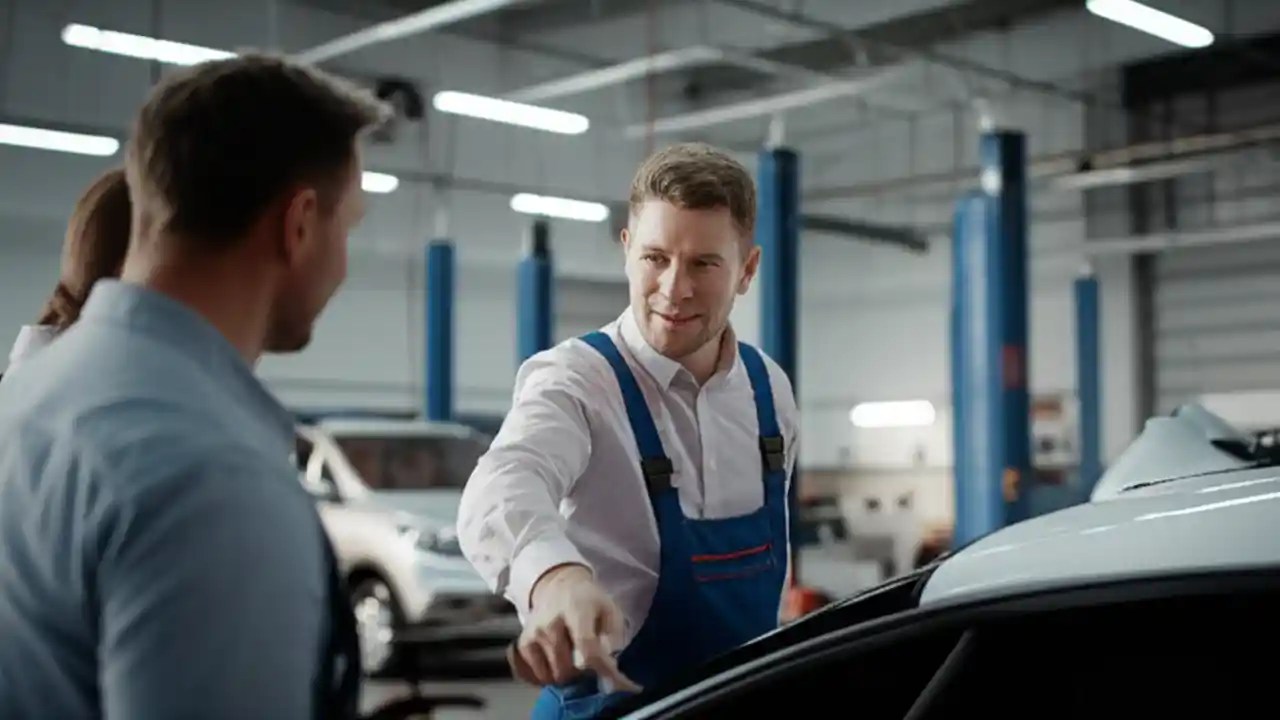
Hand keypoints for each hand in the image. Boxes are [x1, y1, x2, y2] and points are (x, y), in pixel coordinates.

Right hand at [508, 564, 641, 692]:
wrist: (558, 586)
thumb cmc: (588, 601)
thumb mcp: (610, 610)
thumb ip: (614, 636)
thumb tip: (609, 663)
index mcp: (575, 610)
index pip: (587, 647)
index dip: (601, 668)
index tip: (615, 681)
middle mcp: (550, 623)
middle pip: (568, 668)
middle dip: (583, 672)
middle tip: (591, 663)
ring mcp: (534, 634)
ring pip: (554, 675)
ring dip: (567, 674)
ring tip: (574, 658)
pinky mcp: (523, 644)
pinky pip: (537, 675)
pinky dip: (550, 674)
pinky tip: (558, 662)